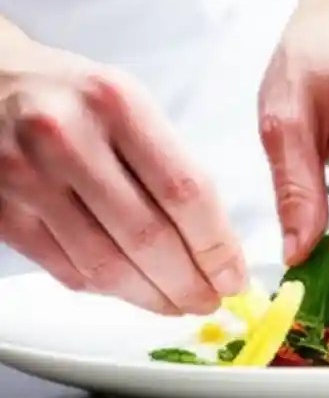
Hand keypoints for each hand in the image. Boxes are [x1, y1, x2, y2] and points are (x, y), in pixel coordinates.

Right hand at [0, 37, 245, 314]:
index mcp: (117, 104)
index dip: (216, 245)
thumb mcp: (127, 101)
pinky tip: (130, 290)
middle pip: (146, 236)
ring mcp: (26, 177)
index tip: (233, 274)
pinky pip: (64, 267)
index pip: (184, 191)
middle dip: (188, 283)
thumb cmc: (69, 94)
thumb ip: (168, 160)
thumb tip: (215, 237)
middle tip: (211, 300)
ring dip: (150, 296)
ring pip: (104, 263)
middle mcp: (67, 138)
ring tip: (177, 304)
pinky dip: (106, 288)